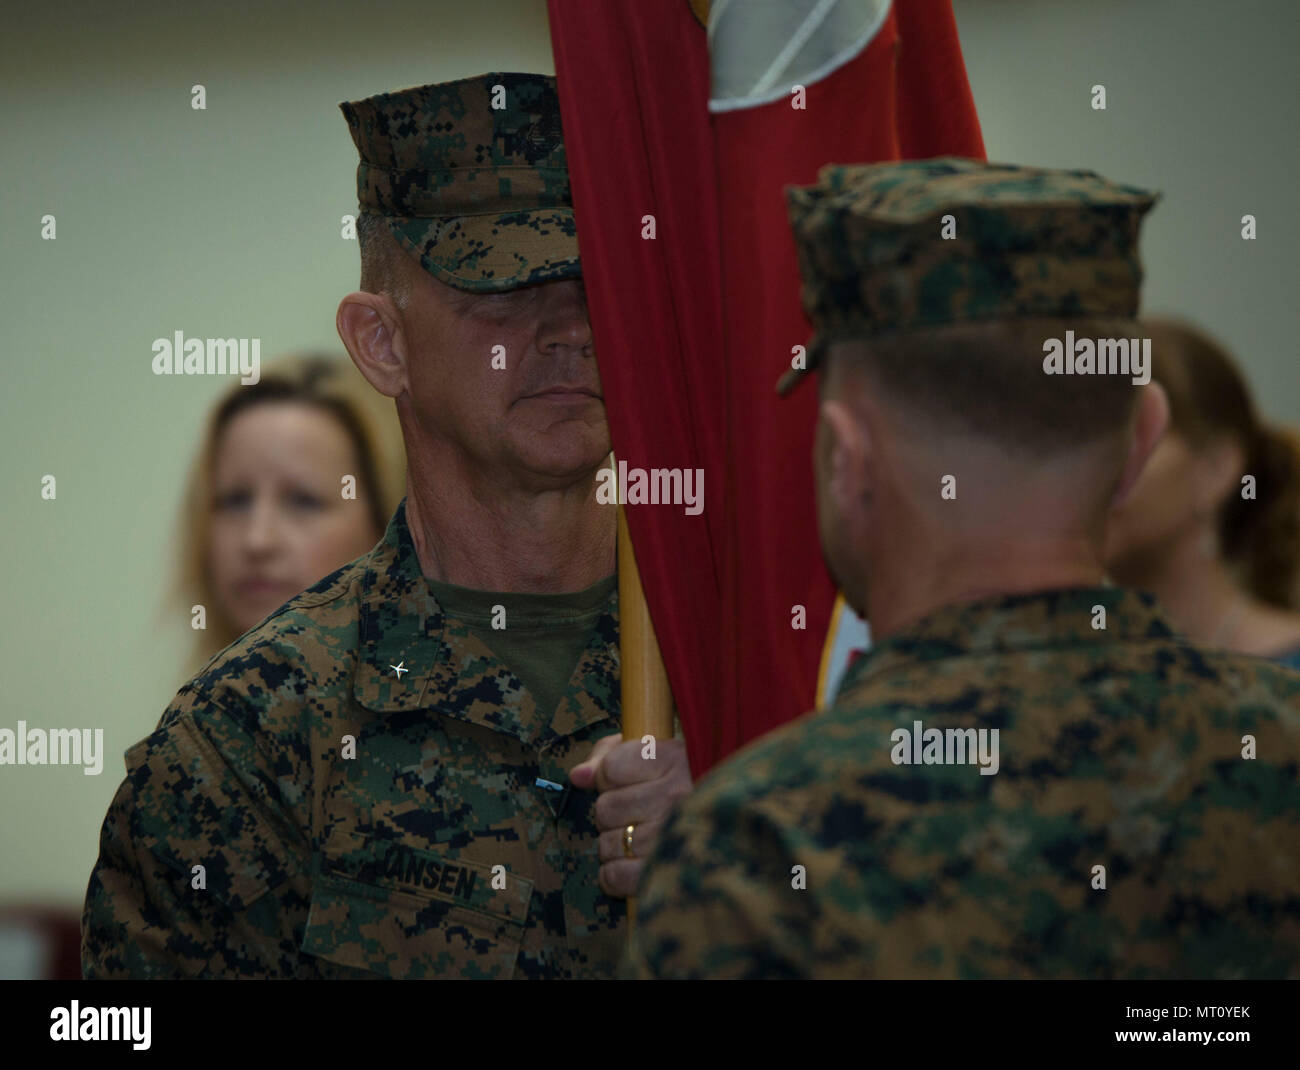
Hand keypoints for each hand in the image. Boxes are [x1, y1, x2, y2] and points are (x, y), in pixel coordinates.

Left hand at [569, 732, 692, 896]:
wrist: (732, 815)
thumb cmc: (683, 780)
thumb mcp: (651, 750)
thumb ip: (608, 755)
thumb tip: (578, 777)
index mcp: (673, 757)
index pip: (610, 769)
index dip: (608, 777)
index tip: (627, 781)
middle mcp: (675, 795)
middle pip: (606, 808)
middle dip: (612, 813)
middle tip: (635, 813)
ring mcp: (672, 834)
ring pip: (609, 842)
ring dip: (615, 844)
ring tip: (638, 838)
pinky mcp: (669, 870)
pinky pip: (616, 875)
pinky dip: (614, 874)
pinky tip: (631, 863)